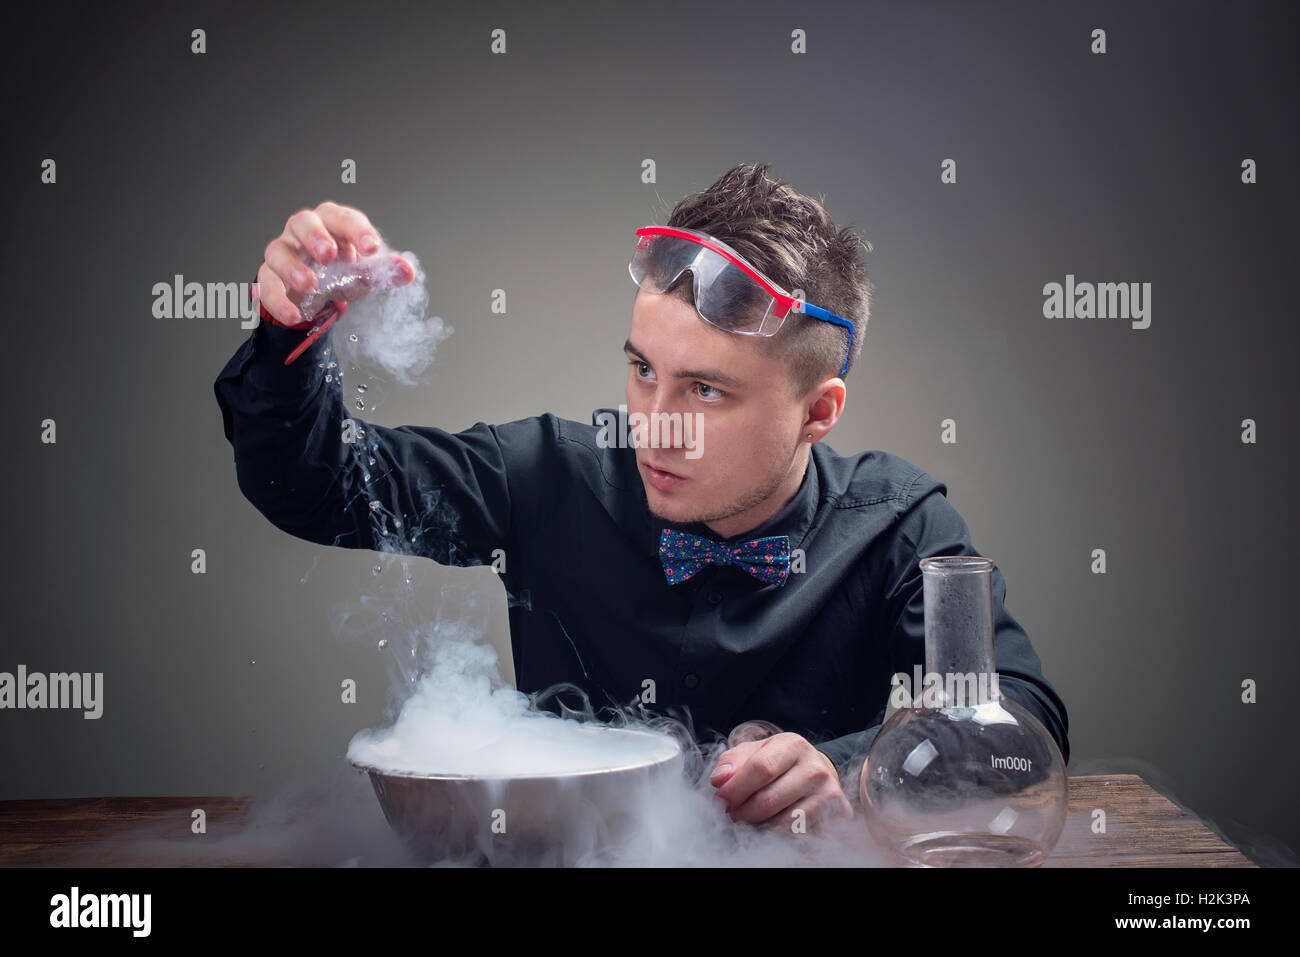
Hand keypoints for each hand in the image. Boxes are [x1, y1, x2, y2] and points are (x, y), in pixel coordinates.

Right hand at [257, 201, 414, 327]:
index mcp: (333, 222)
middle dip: (316, 237)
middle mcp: (304, 230)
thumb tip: (408, 271)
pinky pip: (267, 285)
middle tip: (329, 254)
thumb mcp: (366, 270)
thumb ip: (386, 270)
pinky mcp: (270, 275)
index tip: (372, 248)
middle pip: (303, 222)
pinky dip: (278, 301)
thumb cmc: (341, 268)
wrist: (314, 287)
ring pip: (278, 250)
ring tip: (310, 285)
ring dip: (292, 267)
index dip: (357, 231)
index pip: (344, 218)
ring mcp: (284, 251)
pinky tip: (293, 315)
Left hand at [709, 732, 851, 828]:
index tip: (721, 799)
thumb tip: (719, 780)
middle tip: (733, 814)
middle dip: (742, 812)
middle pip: (768, 800)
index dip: (735, 788)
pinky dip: (777, 837)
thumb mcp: (754, 753)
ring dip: (758, 827)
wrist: (816, 776)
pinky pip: (798, 837)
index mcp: (793, 745)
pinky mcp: (836, 816)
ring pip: (782, 824)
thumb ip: (732, 762)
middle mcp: (815, 768)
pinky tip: (771, 827)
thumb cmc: (778, 764)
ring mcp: (829, 794)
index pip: (761, 768)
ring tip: (750, 820)